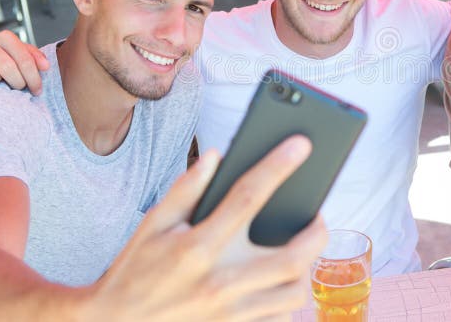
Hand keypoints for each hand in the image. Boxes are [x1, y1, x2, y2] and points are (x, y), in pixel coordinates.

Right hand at [0, 30, 45, 94]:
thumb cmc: (7, 59)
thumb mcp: (23, 55)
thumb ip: (36, 58)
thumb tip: (46, 66)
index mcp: (5, 37)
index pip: (24, 59)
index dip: (33, 78)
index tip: (37, 90)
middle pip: (6, 66)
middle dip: (17, 82)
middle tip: (20, 88)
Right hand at [81, 136, 326, 321]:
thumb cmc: (135, 270)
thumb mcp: (153, 224)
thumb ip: (186, 189)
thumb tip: (217, 156)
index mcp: (198, 246)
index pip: (249, 196)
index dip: (278, 166)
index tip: (301, 145)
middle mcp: (219, 281)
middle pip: (291, 256)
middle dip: (316, 233)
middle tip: (316, 219)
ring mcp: (229, 313)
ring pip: (293, 293)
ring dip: (306, 270)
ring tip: (300, 251)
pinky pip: (278, 319)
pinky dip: (287, 300)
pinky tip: (281, 283)